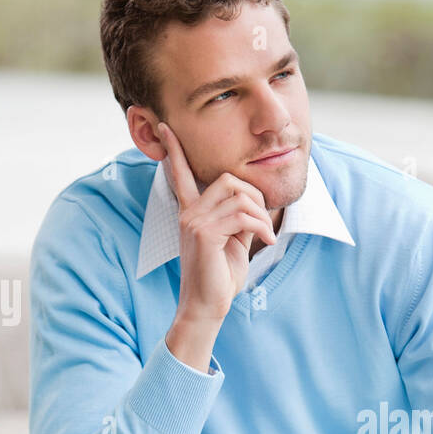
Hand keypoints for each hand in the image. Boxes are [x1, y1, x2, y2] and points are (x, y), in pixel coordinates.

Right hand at [157, 121, 275, 325]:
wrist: (208, 306)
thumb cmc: (221, 277)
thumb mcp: (232, 242)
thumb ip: (237, 219)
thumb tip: (251, 203)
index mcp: (192, 212)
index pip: (180, 174)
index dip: (174, 150)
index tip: (165, 127)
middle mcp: (189, 212)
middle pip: (228, 179)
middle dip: (255, 196)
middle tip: (264, 221)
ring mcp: (194, 221)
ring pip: (239, 196)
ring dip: (262, 215)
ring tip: (266, 236)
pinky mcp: (204, 233)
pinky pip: (242, 215)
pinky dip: (262, 227)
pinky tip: (267, 242)